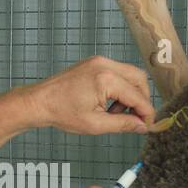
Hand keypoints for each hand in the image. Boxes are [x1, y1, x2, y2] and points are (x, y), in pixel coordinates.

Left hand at [23, 56, 155, 135]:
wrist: (39, 102)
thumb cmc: (62, 112)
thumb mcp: (96, 124)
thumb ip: (123, 124)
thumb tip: (142, 126)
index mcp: (106, 79)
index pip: (138, 96)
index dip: (147, 113)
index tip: (148, 125)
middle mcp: (105, 65)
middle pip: (139, 79)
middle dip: (141, 100)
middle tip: (135, 119)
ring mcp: (99, 61)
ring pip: (130, 75)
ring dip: (130, 95)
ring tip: (114, 113)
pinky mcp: (95, 63)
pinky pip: (117, 73)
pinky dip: (119, 88)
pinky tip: (108, 104)